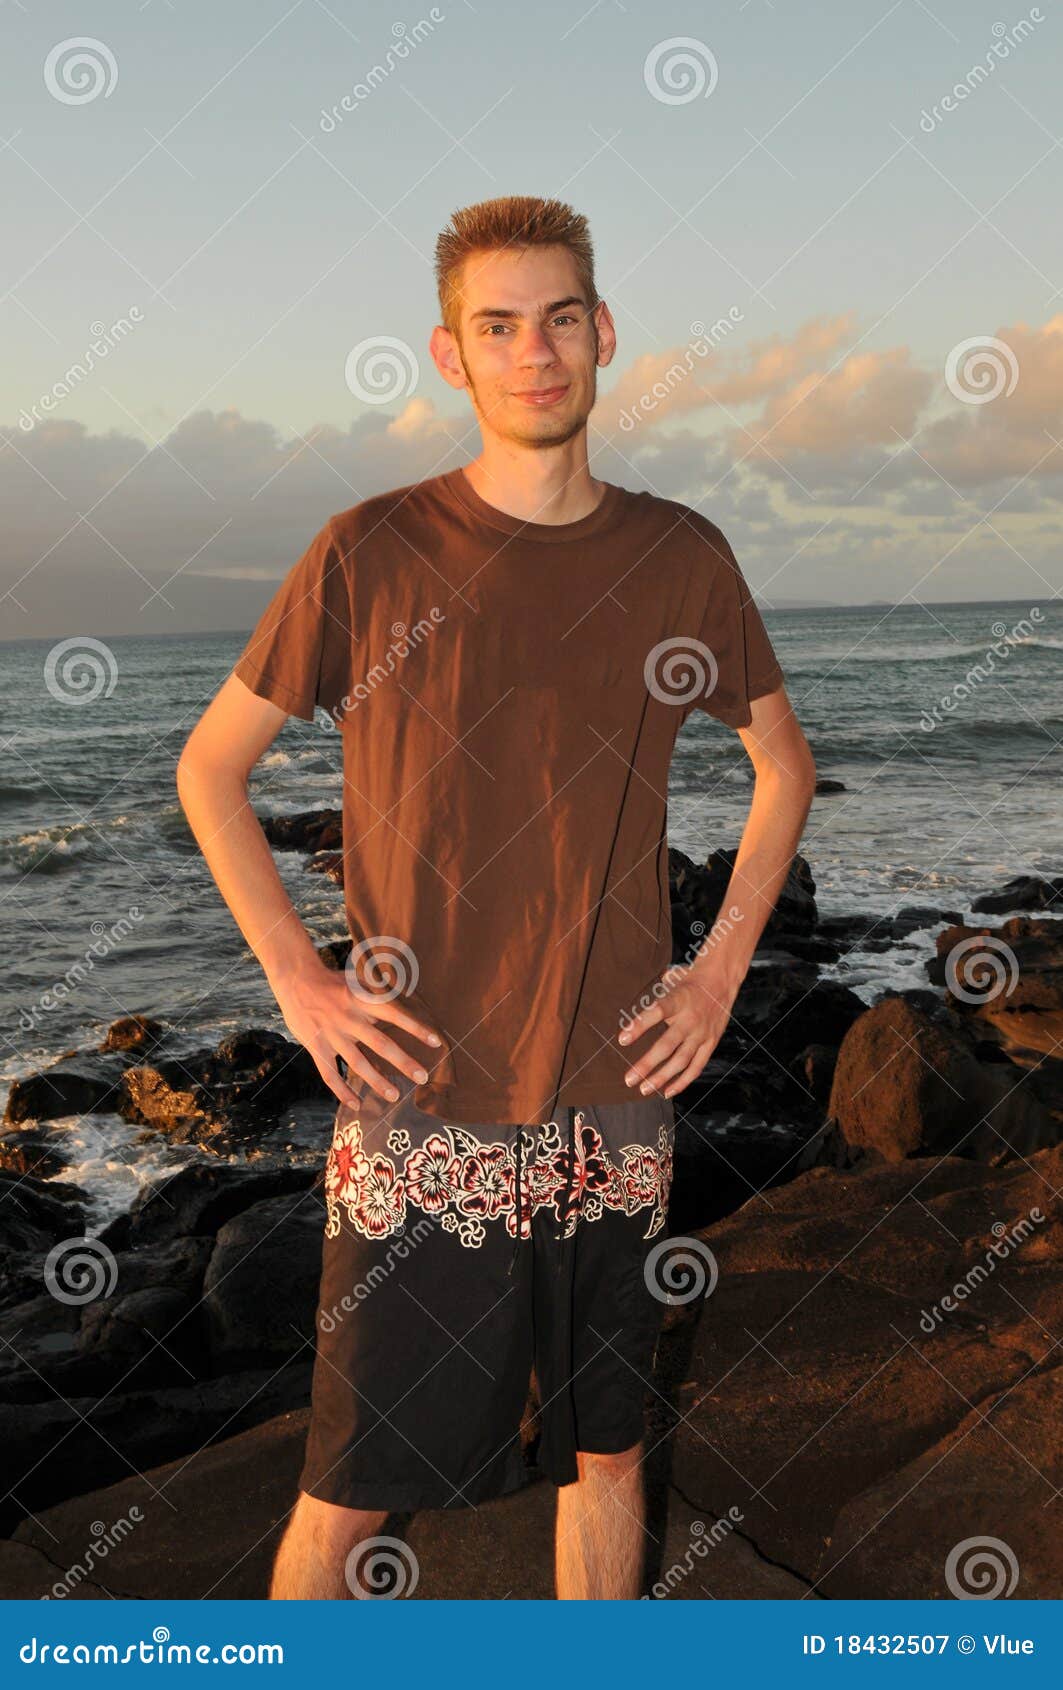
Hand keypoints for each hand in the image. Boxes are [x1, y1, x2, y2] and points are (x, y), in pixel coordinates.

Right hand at [272, 960, 447, 1106]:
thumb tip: (407, 1001)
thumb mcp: (359, 981)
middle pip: (381, 1045)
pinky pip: (330, 1075)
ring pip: (358, 1064)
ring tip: (394, 1095)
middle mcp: (350, 1019)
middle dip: (404, 1062)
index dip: (417, 1028)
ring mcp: (332, 1035)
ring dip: (377, 1082)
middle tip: (422, 1077)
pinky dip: (342, 1091)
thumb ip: (380, 994)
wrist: (297, 980)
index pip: (396, 1015)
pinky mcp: (316, 1047)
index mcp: (363, 1001)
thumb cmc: (334, 981)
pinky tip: (356, 1103)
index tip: (436, 1042)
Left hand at [617, 962, 732, 1099]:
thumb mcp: (671, 980)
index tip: (622, 1040)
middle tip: (629, 1079)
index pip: (657, 1012)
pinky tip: (667, 1091)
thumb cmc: (689, 981)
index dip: (639, 1026)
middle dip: (647, 1064)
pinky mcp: (711, 1042)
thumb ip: (652, 997)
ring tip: (643, 1089)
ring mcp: (702, 1033)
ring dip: (661, 1077)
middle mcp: (690, 1018)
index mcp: (679, 999)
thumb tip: (632, 1013)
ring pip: (681, 1060)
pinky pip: (696, 1066)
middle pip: (667, 1045)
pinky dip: (682, 1081)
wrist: (722, 979)